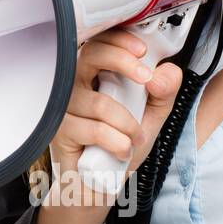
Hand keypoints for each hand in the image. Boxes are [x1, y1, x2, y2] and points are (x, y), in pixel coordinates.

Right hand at [48, 25, 183, 181]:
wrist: (99, 184)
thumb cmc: (119, 145)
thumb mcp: (152, 115)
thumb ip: (164, 92)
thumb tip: (163, 75)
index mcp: (95, 73)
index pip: (101, 41)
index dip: (119, 39)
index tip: (142, 51)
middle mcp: (74, 84)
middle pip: (91, 55)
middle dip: (123, 63)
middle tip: (146, 80)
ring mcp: (63, 106)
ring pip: (101, 103)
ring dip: (128, 124)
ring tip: (135, 139)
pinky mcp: (57, 130)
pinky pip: (94, 130)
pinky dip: (117, 143)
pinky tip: (121, 151)